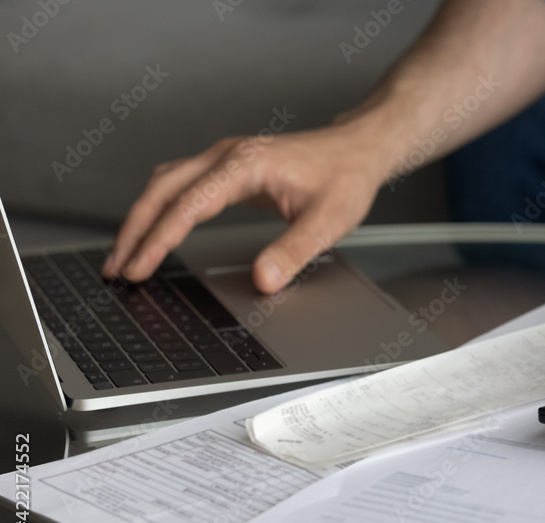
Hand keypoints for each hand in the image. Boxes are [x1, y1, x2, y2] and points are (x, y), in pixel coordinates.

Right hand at [101, 125, 385, 292]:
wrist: (358, 150)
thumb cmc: (346, 179)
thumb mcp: (328, 222)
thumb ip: (293, 252)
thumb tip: (262, 281)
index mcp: (245, 165)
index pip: (187, 205)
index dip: (158, 240)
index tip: (139, 268)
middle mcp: (227, 156)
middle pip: (161, 190)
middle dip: (134, 231)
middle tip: (116, 269)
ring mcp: (225, 158)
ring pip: (165, 184)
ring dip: (142, 217)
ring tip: (125, 256)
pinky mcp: (229, 167)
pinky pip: (181, 184)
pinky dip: (160, 208)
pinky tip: (154, 229)